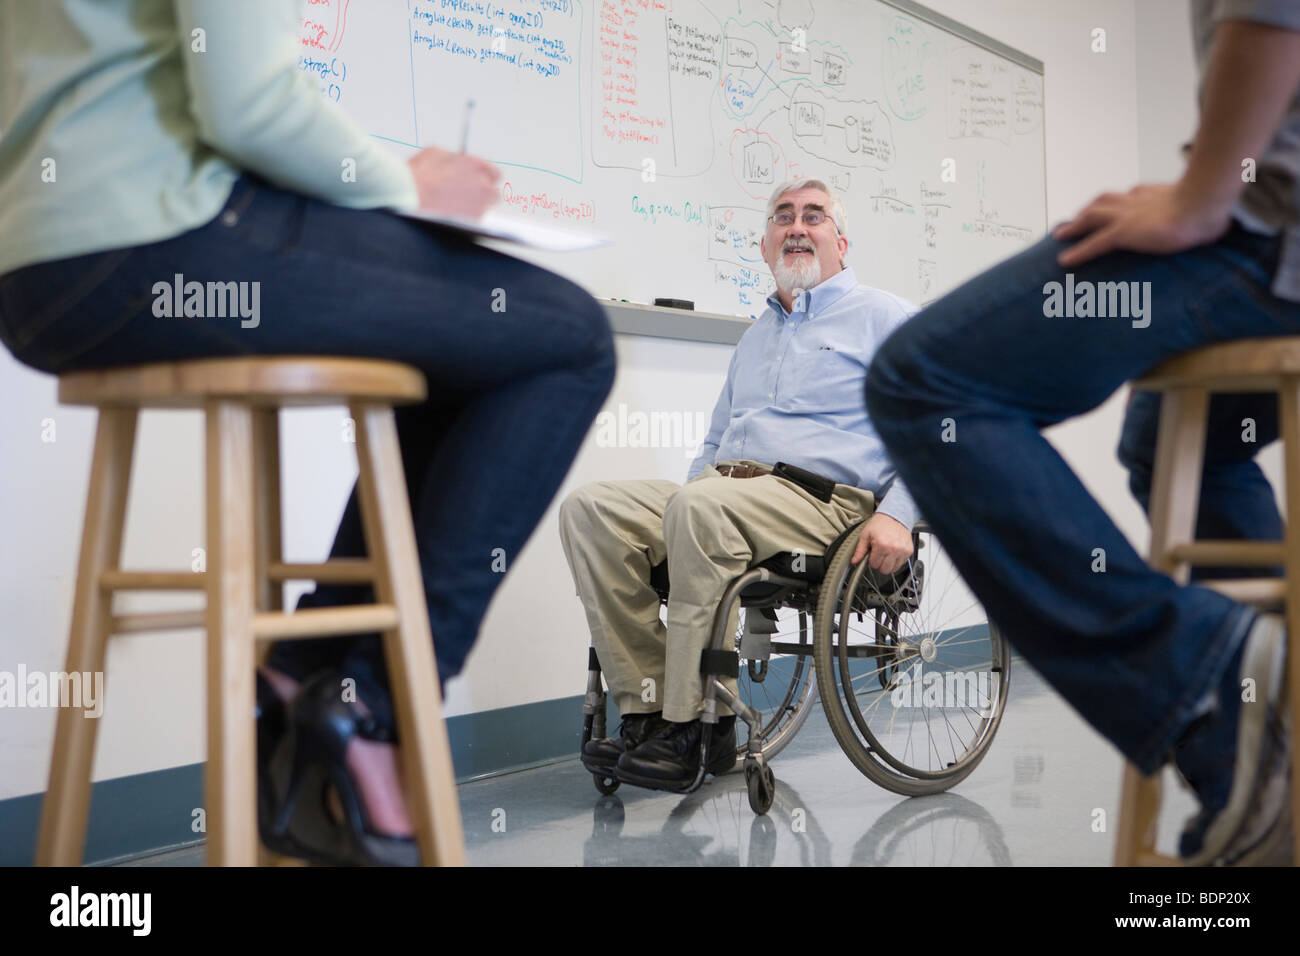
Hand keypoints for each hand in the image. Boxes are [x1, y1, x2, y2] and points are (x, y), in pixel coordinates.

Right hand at [407, 146, 499, 217]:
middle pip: (493, 193)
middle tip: (470, 196)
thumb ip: (453, 158)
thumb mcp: (436, 154)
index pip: (494, 173)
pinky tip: (457, 216)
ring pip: (487, 208)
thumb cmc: (419, 174)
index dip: (486, 178)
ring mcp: (480, 203)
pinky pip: (478, 220)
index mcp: (475, 165)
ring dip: (477, 207)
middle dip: (483, 194)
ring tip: (461, 207)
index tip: (480, 182)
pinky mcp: (473, 219)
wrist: (411, 196)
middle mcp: (482, 183)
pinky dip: (470, 218)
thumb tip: (455, 161)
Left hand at [850, 513, 912, 574]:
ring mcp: (902, 551)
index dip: (871, 560)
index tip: (872, 554)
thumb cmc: (880, 524)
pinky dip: (896, 560)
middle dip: (880, 564)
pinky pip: (901, 563)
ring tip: (886, 554)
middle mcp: (893, 549)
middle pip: (885, 569)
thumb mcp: (866, 535)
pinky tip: (893, 552)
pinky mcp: (909, 551)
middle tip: (879, 555)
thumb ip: (860, 550)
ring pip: (894, 569)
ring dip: (888, 564)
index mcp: (881, 545)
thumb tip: (854, 561)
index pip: (874, 565)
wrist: (895, 516)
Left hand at [1052, 183, 1233, 268]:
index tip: (1112, 205)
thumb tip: (1221, 223)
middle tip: (1075, 219)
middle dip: (1087, 209)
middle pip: (1104, 201)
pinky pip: (1094, 244)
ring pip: (1092, 217)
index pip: (1132, 195)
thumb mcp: (1209, 206)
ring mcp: (1128, 215)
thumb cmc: (1214, 205)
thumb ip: (1205, 213)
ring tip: (1061, 234)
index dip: (1118, 200)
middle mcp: (1137, 201)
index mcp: (1156, 194)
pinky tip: (1065, 261)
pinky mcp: (1123, 232)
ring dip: (1075, 225)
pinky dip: (1078, 252)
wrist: (1206, 201)